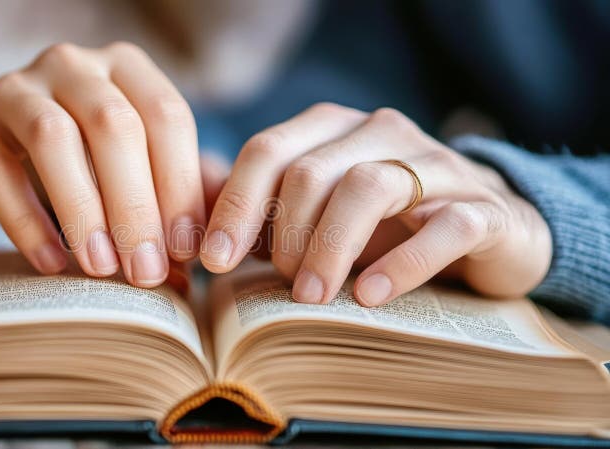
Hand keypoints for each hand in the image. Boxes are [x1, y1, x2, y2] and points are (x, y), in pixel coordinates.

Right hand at [0, 42, 204, 286]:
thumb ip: (170, 202)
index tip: (186, 250)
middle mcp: (71, 65)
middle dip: (137, 204)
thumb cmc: (76, 171)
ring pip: (54, 139)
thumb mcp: (129, 175)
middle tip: (145, 271)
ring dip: (84, 211)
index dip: (181, 185)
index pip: (166, 116)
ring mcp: (14, 89)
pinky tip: (52, 264)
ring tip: (102, 268)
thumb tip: (203, 260)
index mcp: (123, 68)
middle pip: (114, 125)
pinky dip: (28, 223)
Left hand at [200, 103, 552, 304]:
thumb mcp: (314, 213)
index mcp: (332, 128)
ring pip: (369, 187)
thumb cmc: (383, 224)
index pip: (267, 151)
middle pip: (311, 172)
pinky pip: (443, 226)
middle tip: (280, 286)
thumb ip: (259, 210)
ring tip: (313, 298)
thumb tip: (189, 225)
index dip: (233, 206)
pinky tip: (370, 296)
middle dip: (283, 235)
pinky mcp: (481, 206)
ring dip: (330, 248)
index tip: (211, 260)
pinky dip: (401, 263)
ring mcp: (435, 164)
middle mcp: (380, 132)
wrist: (486, 229)